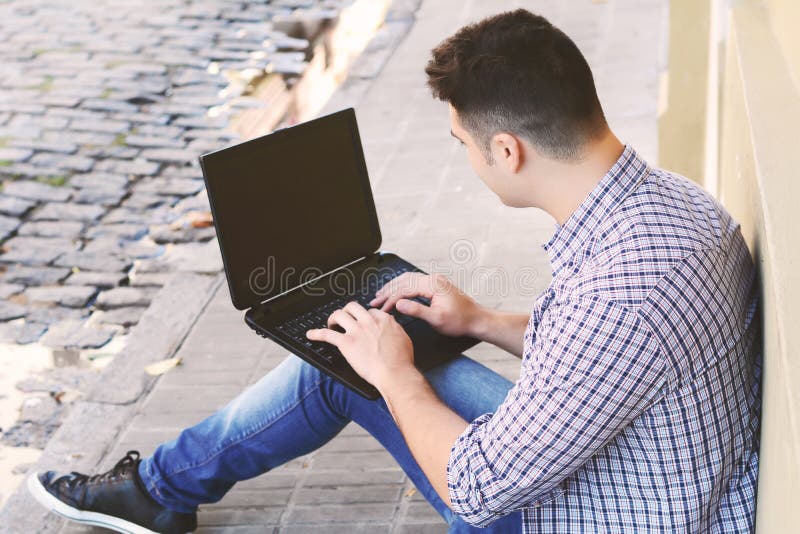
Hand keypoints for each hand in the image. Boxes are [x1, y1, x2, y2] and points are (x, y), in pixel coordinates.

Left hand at [306, 301, 414, 390]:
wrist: (394, 373)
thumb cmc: (401, 361)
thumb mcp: (404, 338)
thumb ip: (395, 329)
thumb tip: (390, 324)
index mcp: (383, 320)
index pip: (370, 311)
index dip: (364, 317)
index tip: (361, 323)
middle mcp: (369, 322)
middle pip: (352, 307)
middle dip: (347, 312)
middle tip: (344, 319)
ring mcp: (356, 331)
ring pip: (339, 314)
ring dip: (333, 318)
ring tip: (331, 325)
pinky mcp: (346, 343)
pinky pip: (327, 334)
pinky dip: (316, 333)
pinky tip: (311, 334)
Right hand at [369, 273, 485, 336]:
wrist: (476, 319)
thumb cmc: (460, 321)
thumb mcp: (436, 319)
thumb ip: (416, 310)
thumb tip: (398, 304)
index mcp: (432, 285)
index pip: (404, 289)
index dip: (390, 299)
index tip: (381, 308)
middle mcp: (433, 279)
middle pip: (404, 281)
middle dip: (388, 291)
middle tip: (375, 300)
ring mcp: (435, 280)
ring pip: (408, 279)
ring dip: (393, 286)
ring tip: (381, 295)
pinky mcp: (436, 284)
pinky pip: (414, 281)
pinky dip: (402, 286)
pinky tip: (396, 291)